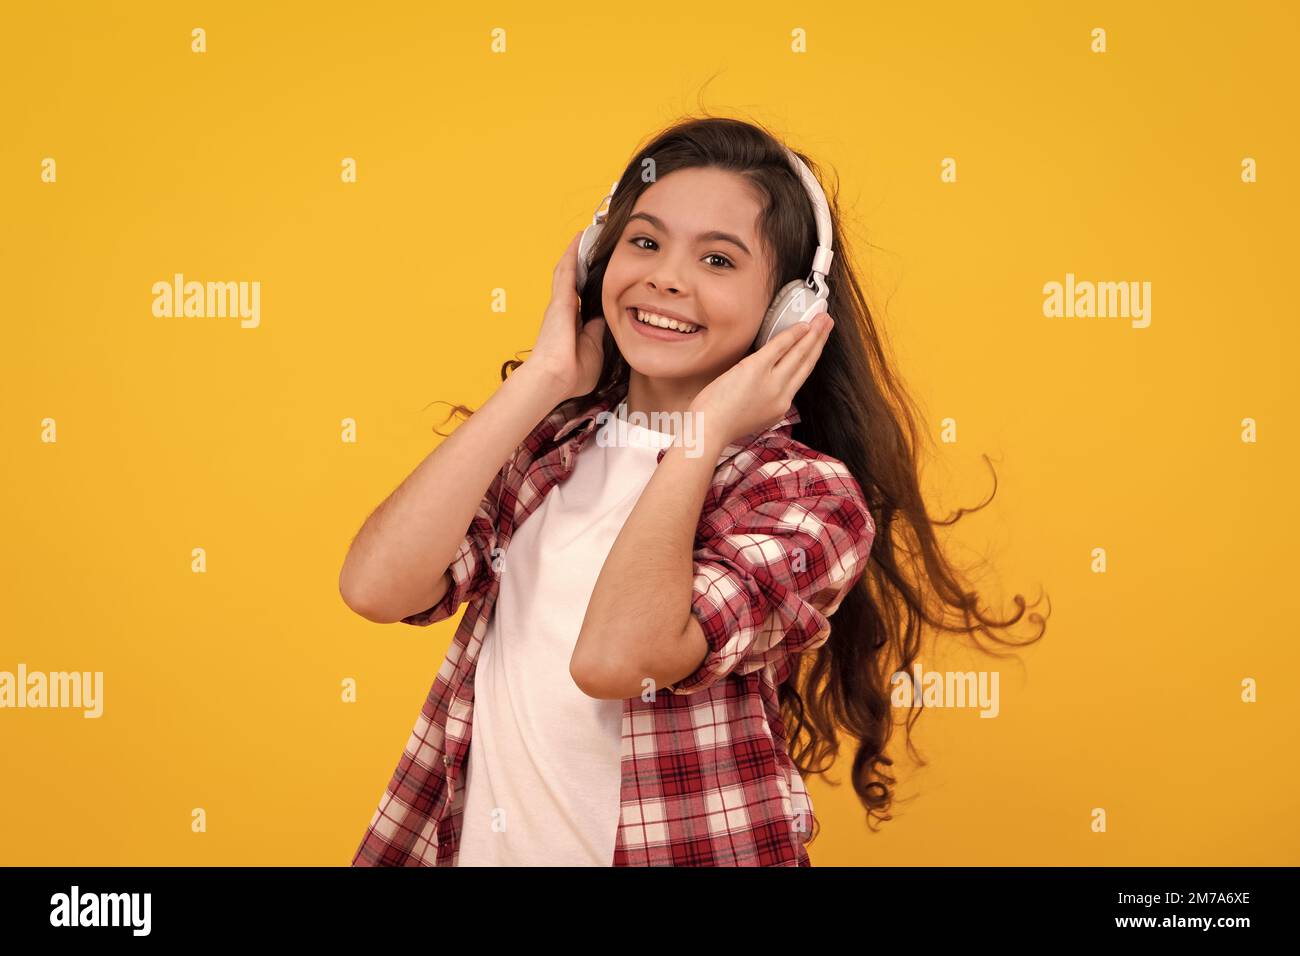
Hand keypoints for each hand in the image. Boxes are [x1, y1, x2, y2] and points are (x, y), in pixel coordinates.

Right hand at [525, 231, 606, 399]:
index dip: (589, 283)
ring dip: (576, 253)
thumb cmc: (572, 374)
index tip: (599, 271)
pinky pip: (566, 271)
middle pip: (573, 279)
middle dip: (581, 262)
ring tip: (585, 235)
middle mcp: (564, 310)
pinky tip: (578, 239)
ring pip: (567, 271)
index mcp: (573, 323)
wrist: (554, 378)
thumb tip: (607, 318)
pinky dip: (572, 254)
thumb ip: (600, 333)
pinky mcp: (559, 300)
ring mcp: (560, 303)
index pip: (583, 296)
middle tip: (591, 244)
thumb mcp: (595, 350)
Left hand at [689, 313, 833, 449]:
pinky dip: (792, 334)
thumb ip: (761, 402)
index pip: (799, 379)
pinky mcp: (756, 369)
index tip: (818, 345)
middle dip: (819, 342)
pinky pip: (779, 347)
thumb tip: (760, 385)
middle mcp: (781, 396)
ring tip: (824, 319)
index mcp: (779, 408)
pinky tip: (803, 325)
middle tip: (828, 324)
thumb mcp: (750, 417)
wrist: (708, 431)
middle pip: (805, 364)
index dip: (811, 359)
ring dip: (814, 334)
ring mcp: (771, 383)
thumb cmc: (719, 424)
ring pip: (799, 354)